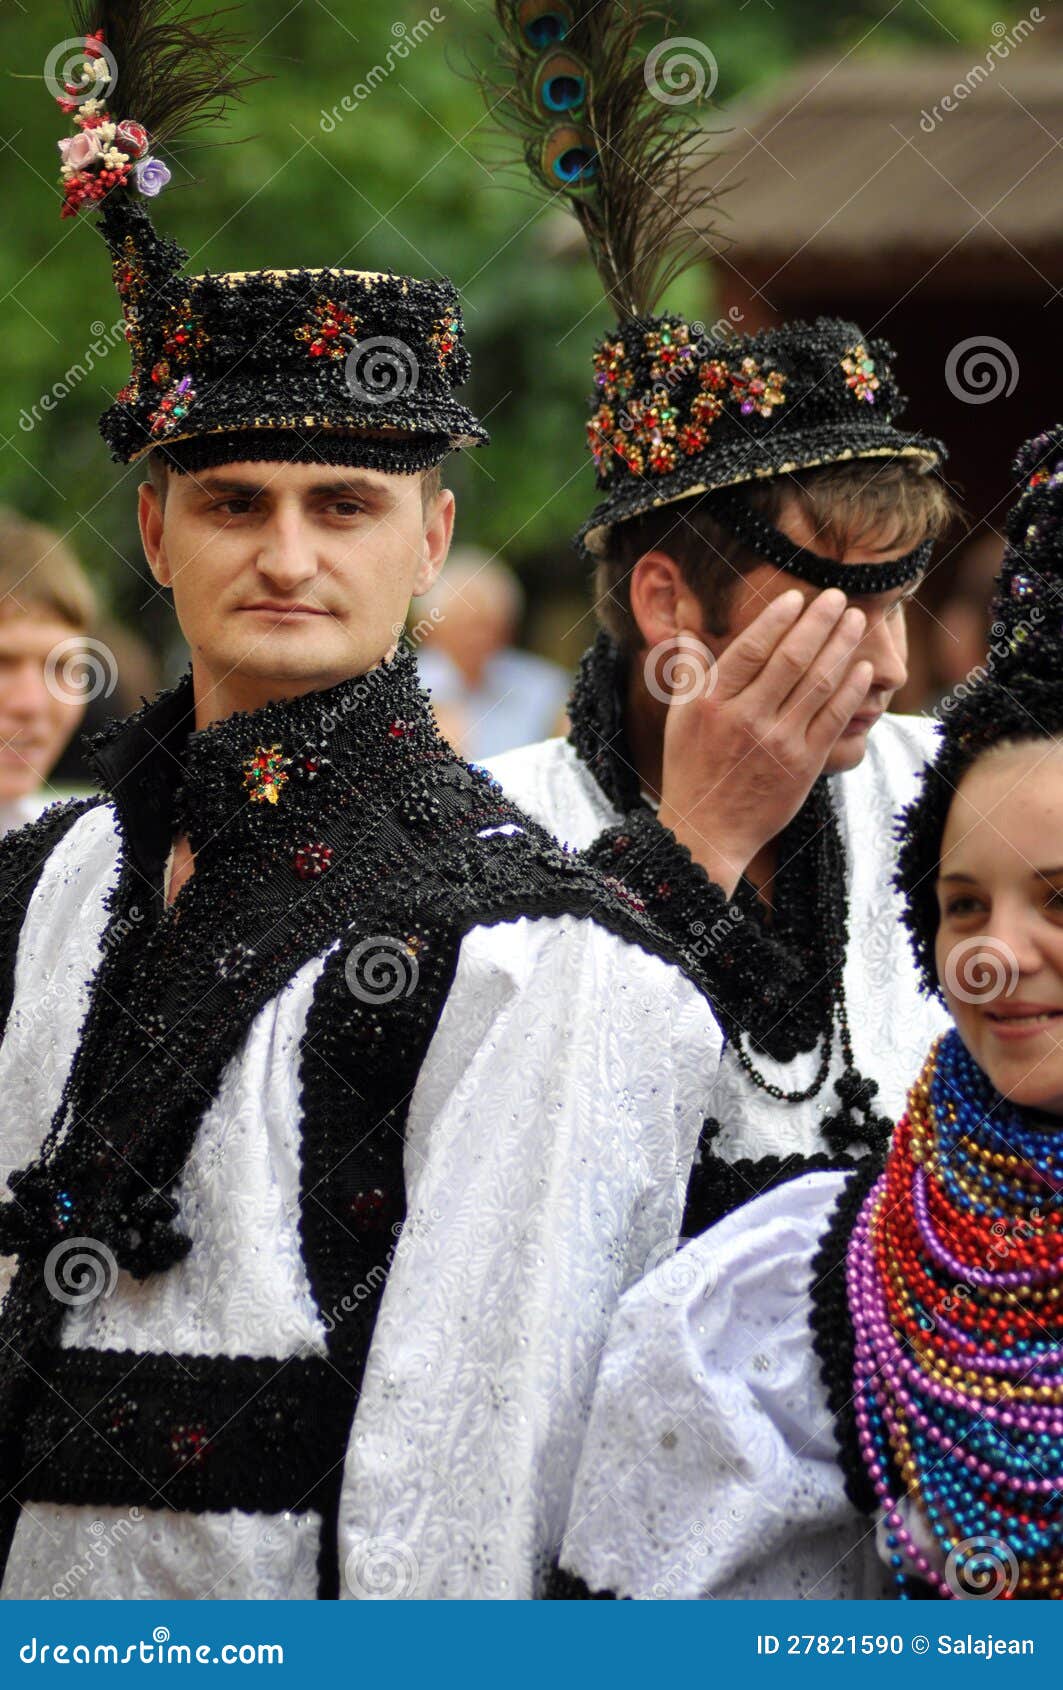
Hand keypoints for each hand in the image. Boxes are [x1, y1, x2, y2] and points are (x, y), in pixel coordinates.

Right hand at [655, 589, 872, 895]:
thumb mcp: (679, 718)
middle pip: (791, 659)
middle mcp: (747, 719)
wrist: (709, 829)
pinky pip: (834, 718)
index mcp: (713, 703)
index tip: (796, 596)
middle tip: (836, 596)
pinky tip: (862, 667)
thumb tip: (687, 628)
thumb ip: (687, 671)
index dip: (777, 619)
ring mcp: (779, 743)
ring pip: (818, 683)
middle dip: (818, 622)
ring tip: (854, 619)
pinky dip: (851, 689)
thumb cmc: (691, 768)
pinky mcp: (804, 764)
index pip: (750, 649)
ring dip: (841, 646)